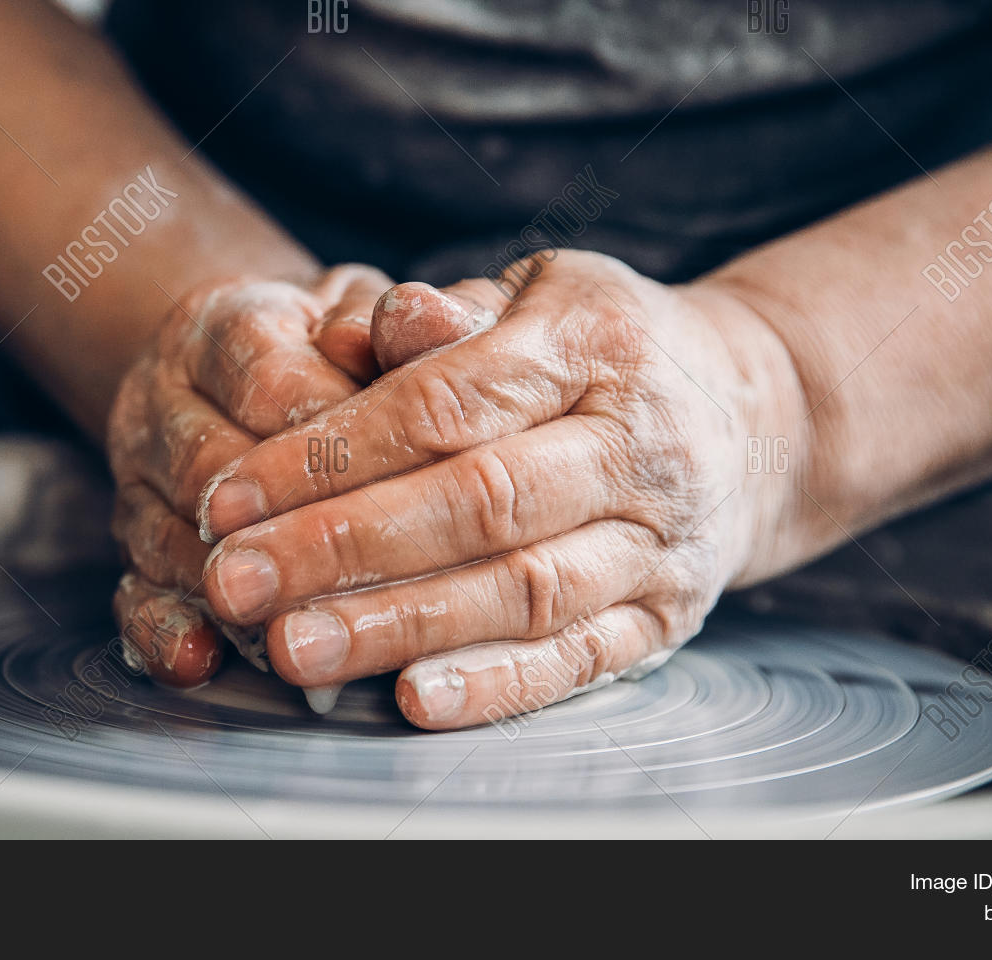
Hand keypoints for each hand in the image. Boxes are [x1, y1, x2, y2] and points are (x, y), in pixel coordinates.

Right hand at [108, 266, 492, 686]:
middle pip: (211, 467)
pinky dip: (163, 631)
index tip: (401, 487)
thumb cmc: (336, 345)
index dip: (334, 442)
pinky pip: (130, 591)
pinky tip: (199, 659)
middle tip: (355, 581)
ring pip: (167, 533)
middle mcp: (166, 396)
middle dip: (283, 529)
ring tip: (300, 630)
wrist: (252, 356)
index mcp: (229, 324)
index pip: (272, 383)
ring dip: (232, 588)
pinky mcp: (130, 539)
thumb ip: (402, 322)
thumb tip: (421, 321)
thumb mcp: (372, 315)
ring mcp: (138, 473)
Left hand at [196, 251, 806, 727]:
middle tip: (236, 579)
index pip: (449, 400)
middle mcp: (639, 443)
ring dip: (398, 625)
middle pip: (480, 502)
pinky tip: (411, 698)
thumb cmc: (610, 348)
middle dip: (344, 547)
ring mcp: (662, 540)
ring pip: (523, 592)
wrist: (757, 416)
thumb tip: (378, 322)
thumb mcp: (542, 293)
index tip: (233, 494)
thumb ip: (452, 314)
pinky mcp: (667, 616)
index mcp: (596, 341)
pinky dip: (496, 685)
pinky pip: (580, 659)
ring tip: (291, 648)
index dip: (333, 452)